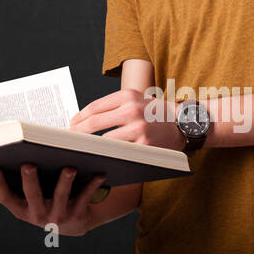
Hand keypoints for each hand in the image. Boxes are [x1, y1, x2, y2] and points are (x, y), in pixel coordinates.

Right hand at [0, 164, 107, 235]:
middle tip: (28, 164)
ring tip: (69, 168)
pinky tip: (98, 174)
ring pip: (60, 197)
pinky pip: (84, 198)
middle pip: (32, 196)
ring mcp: (58, 216)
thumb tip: (13, 151)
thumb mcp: (30, 198)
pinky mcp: (77, 215)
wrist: (73, 223)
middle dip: (30, 180)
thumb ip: (20, 180)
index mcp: (22, 209)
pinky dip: (92, 185)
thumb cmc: (47, 201)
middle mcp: (38, 215)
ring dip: (64, 182)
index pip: (5, 198)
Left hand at [68, 88, 185, 150]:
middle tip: (70, 139)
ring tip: (82, 149)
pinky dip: (108, 155)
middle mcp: (132, 109)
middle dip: (78, 132)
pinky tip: (101, 157)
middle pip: (95, 122)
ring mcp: (138, 128)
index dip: (79, 117)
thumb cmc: (155, 113)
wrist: (183, 123)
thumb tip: (86, 119)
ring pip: (105, 139)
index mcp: (127, 95)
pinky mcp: (144, 145)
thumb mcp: (136, 100)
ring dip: (91, 146)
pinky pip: (120, 152)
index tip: (71, 124)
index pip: (95, 107)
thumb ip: (114, 106)